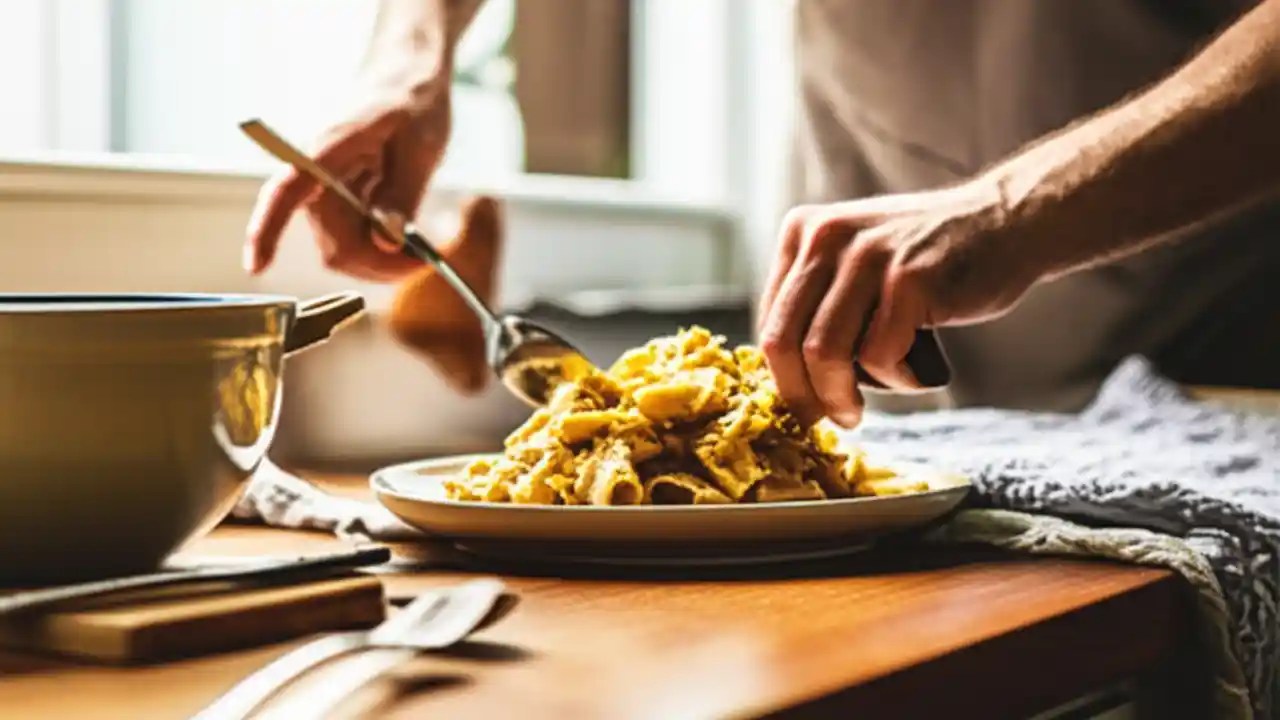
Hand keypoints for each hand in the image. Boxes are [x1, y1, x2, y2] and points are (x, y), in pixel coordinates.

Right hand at [244, 86, 450, 280]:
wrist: (405, 80)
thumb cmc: (411, 102)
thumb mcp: (420, 146)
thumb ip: (402, 193)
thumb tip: (387, 242)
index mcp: (327, 150)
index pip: (285, 193)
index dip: (266, 231)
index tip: (256, 267)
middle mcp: (316, 176)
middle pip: (333, 245)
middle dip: (376, 265)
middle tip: (424, 263)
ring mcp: (326, 193)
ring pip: (343, 251)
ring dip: (380, 262)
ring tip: (422, 252)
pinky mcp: (340, 203)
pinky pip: (354, 242)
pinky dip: (381, 252)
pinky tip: (411, 244)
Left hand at [758, 182, 1038, 427]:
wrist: (1007, 223)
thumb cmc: (928, 260)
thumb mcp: (856, 260)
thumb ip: (819, 300)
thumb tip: (786, 378)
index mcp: (803, 230)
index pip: (769, 320)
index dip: (781, 373)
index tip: (803, 401)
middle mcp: (826, 237)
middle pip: (784, 340)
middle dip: (800, 395)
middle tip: (823, 420)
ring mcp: (868, 256)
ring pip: (823, 354)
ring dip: (838, 398)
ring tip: (855, 413)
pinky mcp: (909, 280)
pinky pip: (879, 356)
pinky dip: (894, 380)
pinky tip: (916, 373)